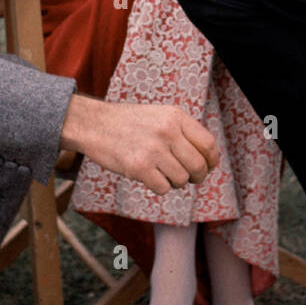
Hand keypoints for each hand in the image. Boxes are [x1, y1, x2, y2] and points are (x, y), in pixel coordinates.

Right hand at [61, 95, 218, 195]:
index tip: (207, 167)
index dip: (211, 161)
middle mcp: (167, 131)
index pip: (208, 144)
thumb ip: (182, 132)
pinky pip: (163, 188)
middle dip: (196, 177)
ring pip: (181, 180)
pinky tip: (148, 176)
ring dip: (174, 182)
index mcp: (175, 116)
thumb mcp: (160, 116)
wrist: (94, 124)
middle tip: (187, 178)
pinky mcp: (139, 167)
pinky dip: (158, 187)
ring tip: (161, 172)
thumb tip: (206, 159)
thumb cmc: (129, 123)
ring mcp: (153, 149)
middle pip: (198, 166)